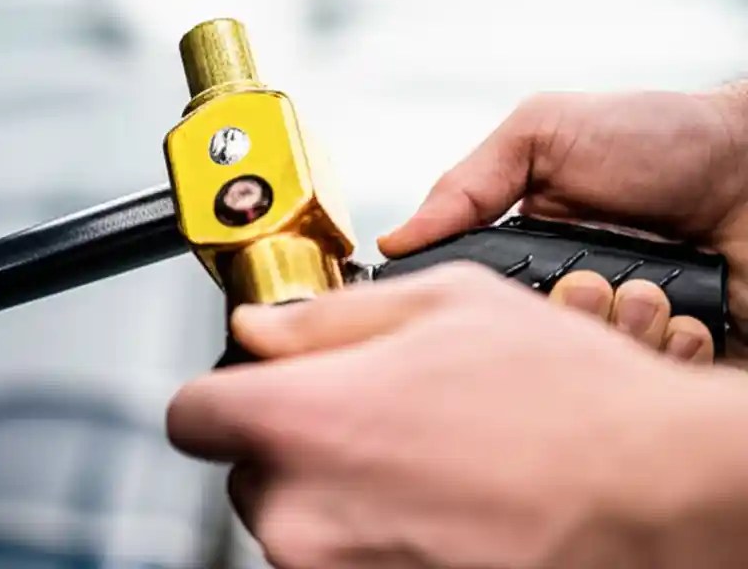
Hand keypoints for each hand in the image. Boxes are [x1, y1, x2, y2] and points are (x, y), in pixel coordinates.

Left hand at [169, 264, 747, 568]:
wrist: (658, 492)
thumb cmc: (567, 401)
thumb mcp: (441, 305)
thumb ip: (325, 319)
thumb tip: (259, 329)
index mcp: (302, 422)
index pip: (190, 413)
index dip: (224, 390)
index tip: (256, 386)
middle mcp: (304, 512)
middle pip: (243, 472)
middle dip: (288, 441)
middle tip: (366, 416)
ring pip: (293, 524)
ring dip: (332, 491)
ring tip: (418, 458)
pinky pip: (342, 560)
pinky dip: (372, 535)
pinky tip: (435, 502)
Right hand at [377, 86, 747, 358]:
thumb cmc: (661, 137)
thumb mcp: (544, 134)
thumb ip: (466, 183)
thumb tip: (394, 239)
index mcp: (528, 261)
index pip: (477, 309)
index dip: (482, 311)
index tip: (505, 293)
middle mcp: (571, 305)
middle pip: (530, 351)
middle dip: (562, 316)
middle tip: (590, 282)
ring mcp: (626, 336)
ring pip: (594, 374)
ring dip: (625, 328)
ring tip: (655, 288)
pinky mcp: (680, 363)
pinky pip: (661, 385)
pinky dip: (676, 349)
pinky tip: (690, 316)